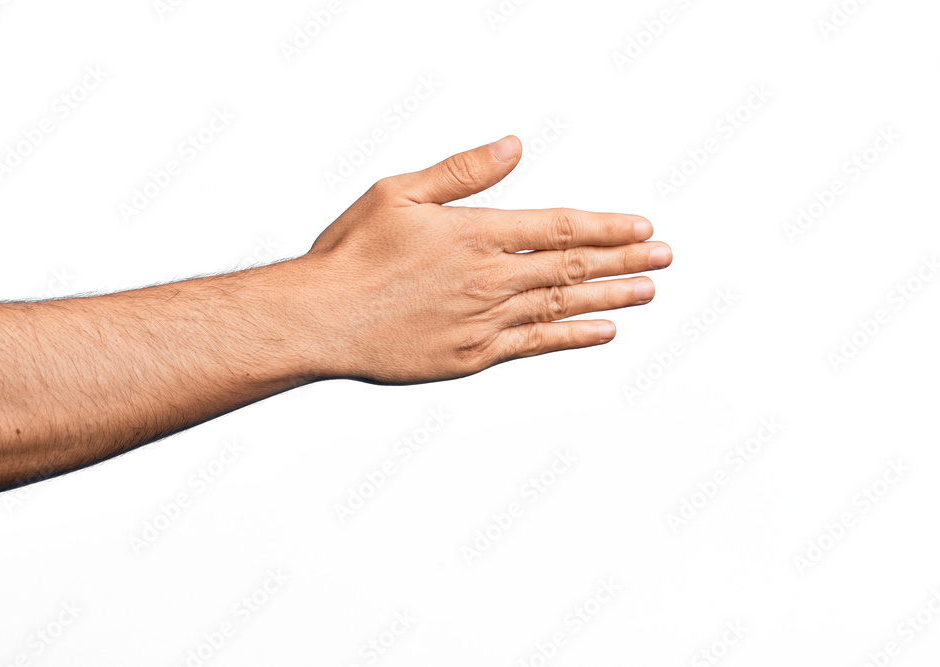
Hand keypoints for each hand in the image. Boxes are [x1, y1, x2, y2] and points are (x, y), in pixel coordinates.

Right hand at [293, 136, 672, 383]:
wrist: (321, 319)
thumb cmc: (352, 254)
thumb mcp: (400, 192)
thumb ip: (463, 171)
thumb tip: (514, 146)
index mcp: (476, 234)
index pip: (560, 228)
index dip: (606, 228)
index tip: (641, 227)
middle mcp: (490, 279)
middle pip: (573, 267)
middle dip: (625, 260)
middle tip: (663, 256)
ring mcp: (485, 322)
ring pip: (563, 305)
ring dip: (611, 296)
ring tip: (648, 290)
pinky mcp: (473, 356)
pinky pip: (536, 344)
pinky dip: (573, 336)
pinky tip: (603, 332)